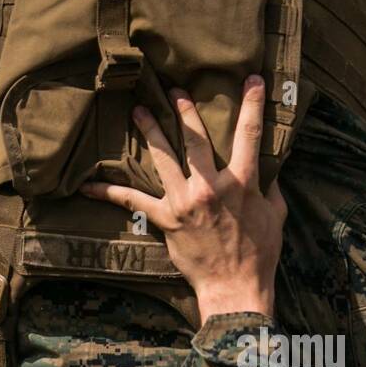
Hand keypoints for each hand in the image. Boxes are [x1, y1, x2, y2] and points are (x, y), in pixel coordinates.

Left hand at [80, 77, 285, 324]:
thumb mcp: (276, 217)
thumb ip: (271, 190)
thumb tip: (269, 172)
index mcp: (242, 183)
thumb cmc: (260, 255)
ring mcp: (186, 201)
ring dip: (150, 131)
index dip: (251, 104)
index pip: (249, 135)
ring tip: (138, 111)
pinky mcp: (166, 219)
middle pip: (194, 139)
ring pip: (163, 158)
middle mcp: (211, 186)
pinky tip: (89, 186)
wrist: (235, 288)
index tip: (250, 79)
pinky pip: (133, 202)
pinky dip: (110, 193)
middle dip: (184, 111)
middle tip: (174, 91)